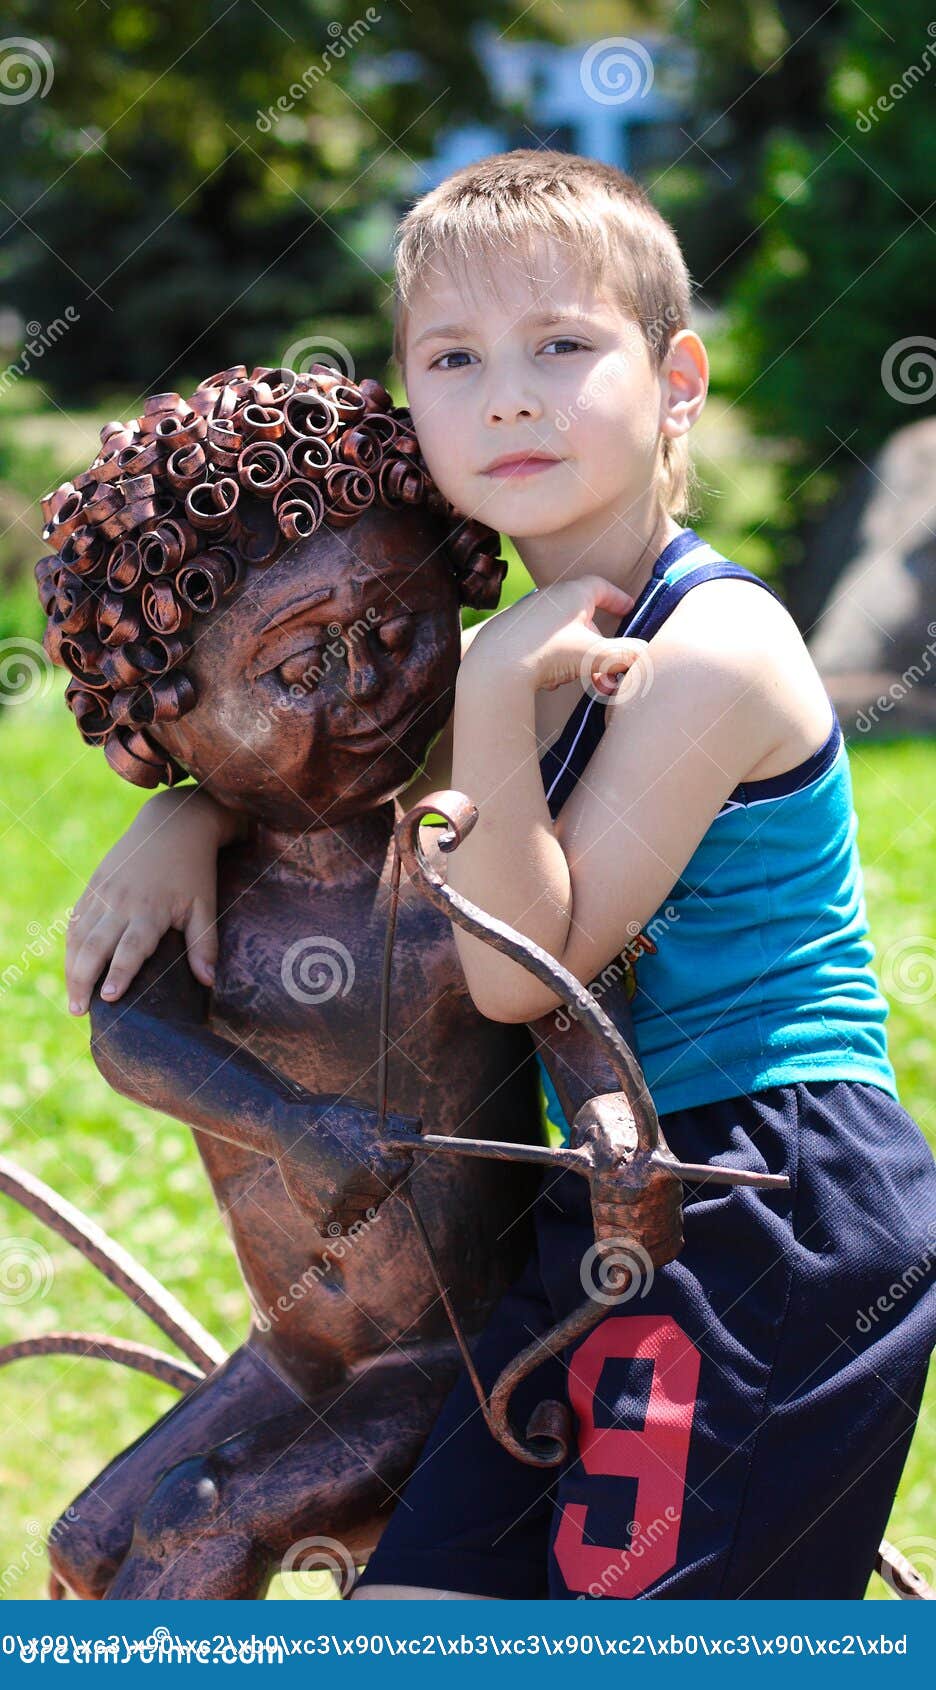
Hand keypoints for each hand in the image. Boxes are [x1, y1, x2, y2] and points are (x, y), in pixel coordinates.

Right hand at [66, 786, 241, 1013]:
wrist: (173, 823)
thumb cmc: (194, 869)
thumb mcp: (205, 904)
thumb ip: (205, 944)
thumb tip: (209, 982)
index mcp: (150, 909)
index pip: (130, 948)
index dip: (118, 973)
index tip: (108, 998)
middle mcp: (121, 901)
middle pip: (95, 946)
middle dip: (84, 980)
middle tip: (79, 1011)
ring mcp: (104, 892)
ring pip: (79, 935)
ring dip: (72, 968)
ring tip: (73, 999)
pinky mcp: (94, 884)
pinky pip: (76, 919)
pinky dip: (71, 945)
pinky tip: (71, 965)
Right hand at [275, 1097, 422, 1234]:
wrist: (285, 1129)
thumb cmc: (328, 1118)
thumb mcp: (361, 1115)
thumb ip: (392, 1127)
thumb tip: (418, 1127)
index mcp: (364, 1166)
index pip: (398, 1172)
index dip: (394, 1161)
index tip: (382, 1154)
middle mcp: (348, 1190)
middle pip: (383, 1193)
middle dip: (378, 1180)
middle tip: (359, 1164)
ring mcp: (332, 1208)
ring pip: (366, 1213)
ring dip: (363, 1199)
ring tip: (344, 1176)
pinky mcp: (319, 1220)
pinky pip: (346, 1225)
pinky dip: (345, 1214)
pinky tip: (334, 1192)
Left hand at [461, 576, 645, 698]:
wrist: (495, 666)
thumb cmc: (549, 653)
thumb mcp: (595, 655)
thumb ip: (625, 655)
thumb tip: (647, 655)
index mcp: (573, 594)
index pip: (601, 587)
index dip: (617, 598)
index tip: (629, 609)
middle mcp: (548, 598)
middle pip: (583, 619)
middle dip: (598, 648)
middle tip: (605, 673)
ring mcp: (527, 614)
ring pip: (562, 636)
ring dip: (576, 658)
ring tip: (576, 680)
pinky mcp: (509, 633)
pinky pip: (540, 644)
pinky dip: (552, 660)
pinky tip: (548, 680)